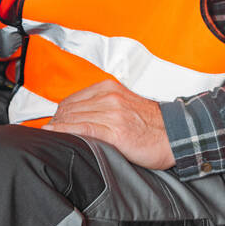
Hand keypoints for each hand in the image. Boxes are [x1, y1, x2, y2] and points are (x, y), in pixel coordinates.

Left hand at [43, 80, 174, 169]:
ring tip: (49, 137)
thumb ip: (101, 105)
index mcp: (109, 88)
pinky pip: (82, 128)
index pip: (72, 99)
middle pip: (68, 108)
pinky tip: (53, 134)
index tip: (52, 124)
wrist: (175, 135)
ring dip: (57, 128)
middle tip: (49, 134)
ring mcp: (112, 113)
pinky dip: (64, 131)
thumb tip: (76, 115)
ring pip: (73, 117)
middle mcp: (109, 96)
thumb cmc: (151, 124)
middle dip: (55, 122)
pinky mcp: (115, 131)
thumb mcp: (124, 104)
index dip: (58, 114)